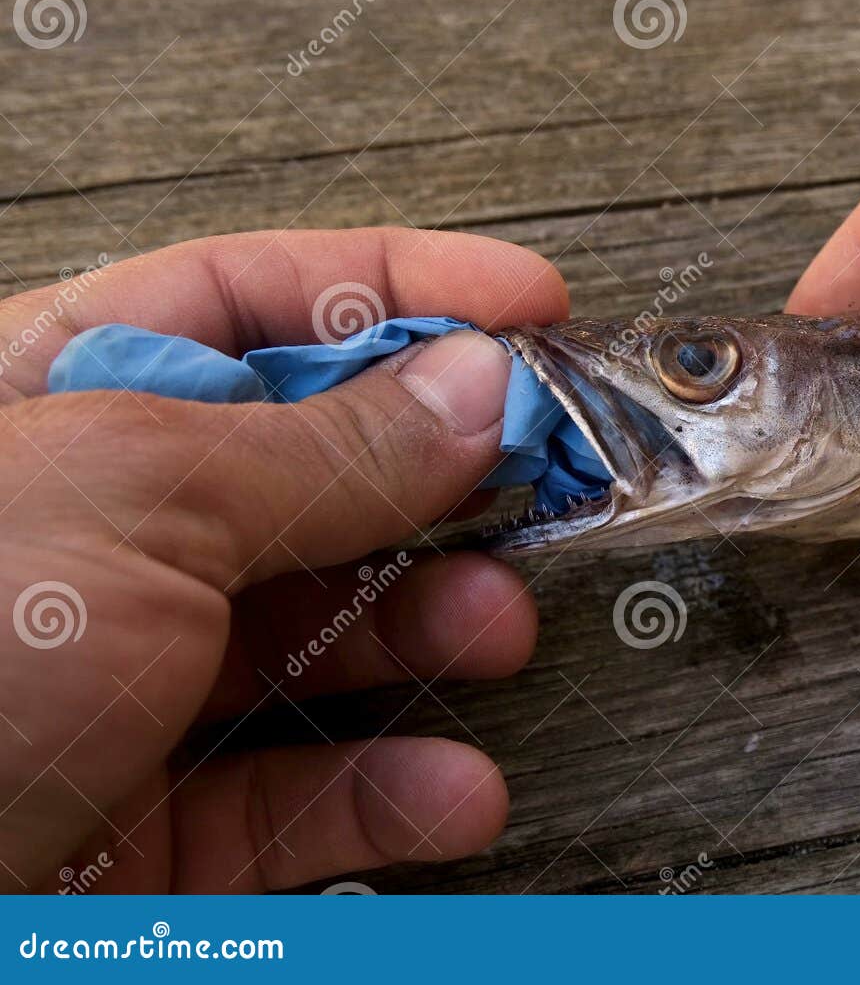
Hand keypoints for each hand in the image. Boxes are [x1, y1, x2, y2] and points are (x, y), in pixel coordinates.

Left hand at [0, 228, 564, 891]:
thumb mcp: (128, 502)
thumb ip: (319, 449)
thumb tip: (472, 391)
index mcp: (40, 403)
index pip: (244, 300)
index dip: (397, 290)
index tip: (528, 307)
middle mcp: (81, 538)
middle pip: (306, 472)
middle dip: (442, 474)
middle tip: (549, 474)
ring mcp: (113, 685)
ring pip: (315, 635)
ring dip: (433, 630)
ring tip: (500, 628)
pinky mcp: (136, 828)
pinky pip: (288, 796)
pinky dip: (388, 795)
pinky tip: (449, 789)